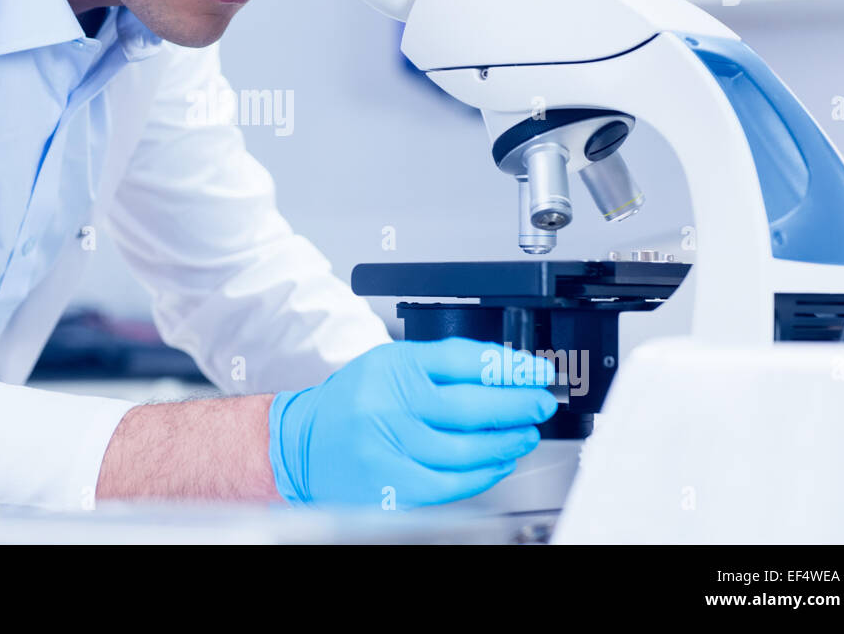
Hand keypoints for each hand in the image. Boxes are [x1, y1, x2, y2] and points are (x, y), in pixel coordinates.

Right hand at [268, 337, 556, 507]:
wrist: (303, 443)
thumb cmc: (351, 403)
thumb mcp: (387, 365)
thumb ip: (439, 366)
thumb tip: (504, 373)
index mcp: (391, 366)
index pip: (463, 360)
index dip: (510, 366)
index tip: (537, 372)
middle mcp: (387, 403)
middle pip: (470, 406)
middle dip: (517, 405)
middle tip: (540, 404)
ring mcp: (388, 446)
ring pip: (465, 449)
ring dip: (505, 442)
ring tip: (524, 435)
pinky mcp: (391, 483)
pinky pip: (451, 482)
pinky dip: (482, 474)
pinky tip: (497, 463)